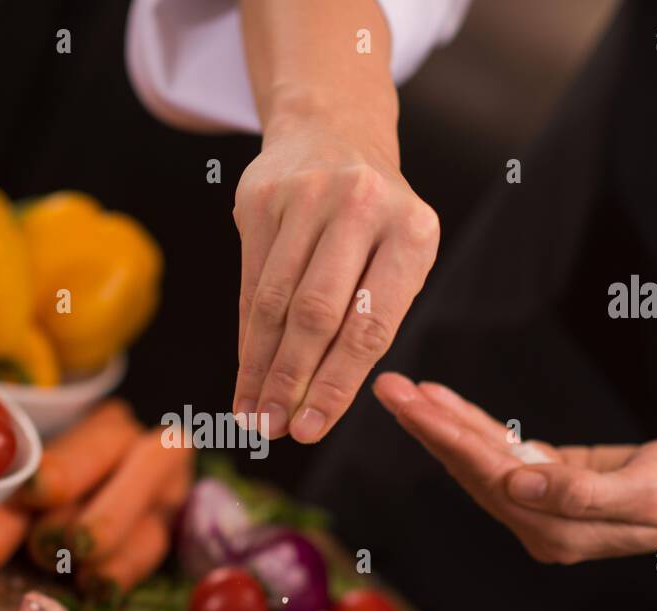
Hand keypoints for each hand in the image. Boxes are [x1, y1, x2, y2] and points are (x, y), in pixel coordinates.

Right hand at [232, 114, 439, 442]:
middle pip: (316, 315)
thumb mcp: (394, 261)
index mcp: (412, 231)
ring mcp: (307, 197)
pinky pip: (249, 283)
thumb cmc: (371, 224)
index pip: (370, 325)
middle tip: (276, 430)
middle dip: (292, 382)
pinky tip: (244, 377)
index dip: (337, 385)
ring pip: (274, 303)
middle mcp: (362, 207)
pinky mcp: (261, 199)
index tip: (311, 430)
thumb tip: (316, 408)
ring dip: (260, 369)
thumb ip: (366, 326)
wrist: (332, 134)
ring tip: (254, 416)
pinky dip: (245, 339)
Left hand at [372, 372, 656, 562]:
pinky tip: (440, 401)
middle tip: (384, 386)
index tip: (410, 404)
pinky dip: (468, 423)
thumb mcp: (646, 494)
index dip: (446, 437)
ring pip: (476, 456)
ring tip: (401, 388)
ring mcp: (536, 503)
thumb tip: (514, 485)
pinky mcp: (544, 480)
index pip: (486, 477)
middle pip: (468, 467)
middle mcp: (534, 522)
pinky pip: (497, 447)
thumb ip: (579, 495)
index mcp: (552, 532)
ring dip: (438, 422)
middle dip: (426, 425)